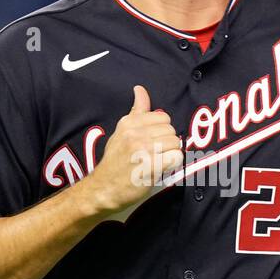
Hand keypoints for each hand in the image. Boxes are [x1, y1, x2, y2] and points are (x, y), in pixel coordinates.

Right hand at [84, 85, 183, 218]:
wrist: (102, 189)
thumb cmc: (114, 162)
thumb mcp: (121, 132)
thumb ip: (136, 112)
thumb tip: (140, 89)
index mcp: (129, 123)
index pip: (163, 117)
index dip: (161, 131)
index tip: (152, 142)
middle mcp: (135, 134)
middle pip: (171, 130)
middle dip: (167, 144)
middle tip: (154, 155)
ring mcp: (143, 149)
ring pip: (175, 144)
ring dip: (170, 155)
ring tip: (156, 162)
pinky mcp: (150, 166)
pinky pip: (176, 158)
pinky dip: (172, 165)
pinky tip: (161, 169)